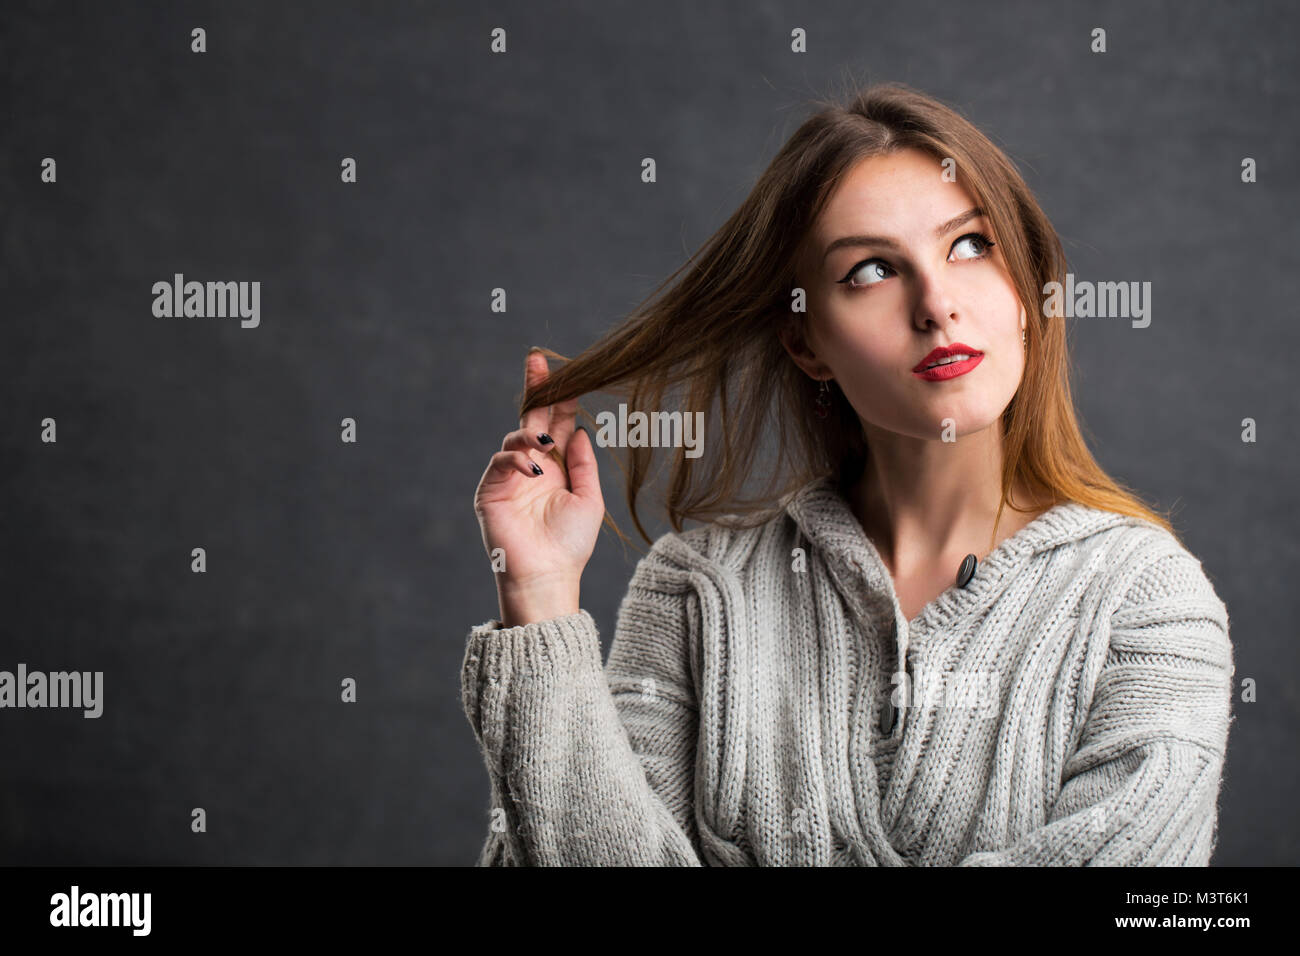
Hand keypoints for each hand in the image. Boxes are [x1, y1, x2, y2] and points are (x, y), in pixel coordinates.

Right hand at [473, 349, 604, 625]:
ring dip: (530, 434)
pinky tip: (533, 470)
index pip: (558, 424)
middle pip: (532, 419)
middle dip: (536, 389)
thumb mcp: (589, 500)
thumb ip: (583, 464)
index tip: (571, 373)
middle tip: (537, 361)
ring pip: (515, 438)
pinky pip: (500, 463)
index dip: (562, 398)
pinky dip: (516, 460)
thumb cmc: (571, 544)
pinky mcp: (492, 491)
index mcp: (558, 468)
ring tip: (545, 444)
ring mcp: (510, 478)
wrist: (548, 576)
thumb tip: (580, 430)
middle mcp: (534, 468)